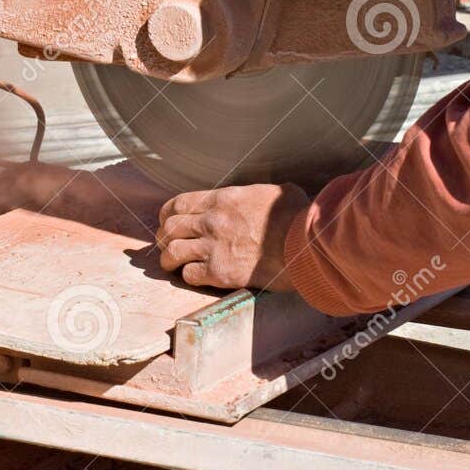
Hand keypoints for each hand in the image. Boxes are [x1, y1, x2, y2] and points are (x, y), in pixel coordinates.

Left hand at [156, 183, 308, 291]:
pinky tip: (196, 276)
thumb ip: (259, 195)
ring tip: (173, 265)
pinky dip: (188, 276)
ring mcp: (213, 247)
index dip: (167, 214)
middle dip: (164, 237)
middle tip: (168, 244)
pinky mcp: (220, 272)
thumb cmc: (298, 218)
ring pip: (172, 252)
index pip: (178, 204)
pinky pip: (189, 275)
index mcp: (222, 199)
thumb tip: (267, 196)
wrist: (305, 245)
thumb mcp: (278, 192)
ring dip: (170, 259)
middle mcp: (212, 221)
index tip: (168, 222)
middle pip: (169, 228)